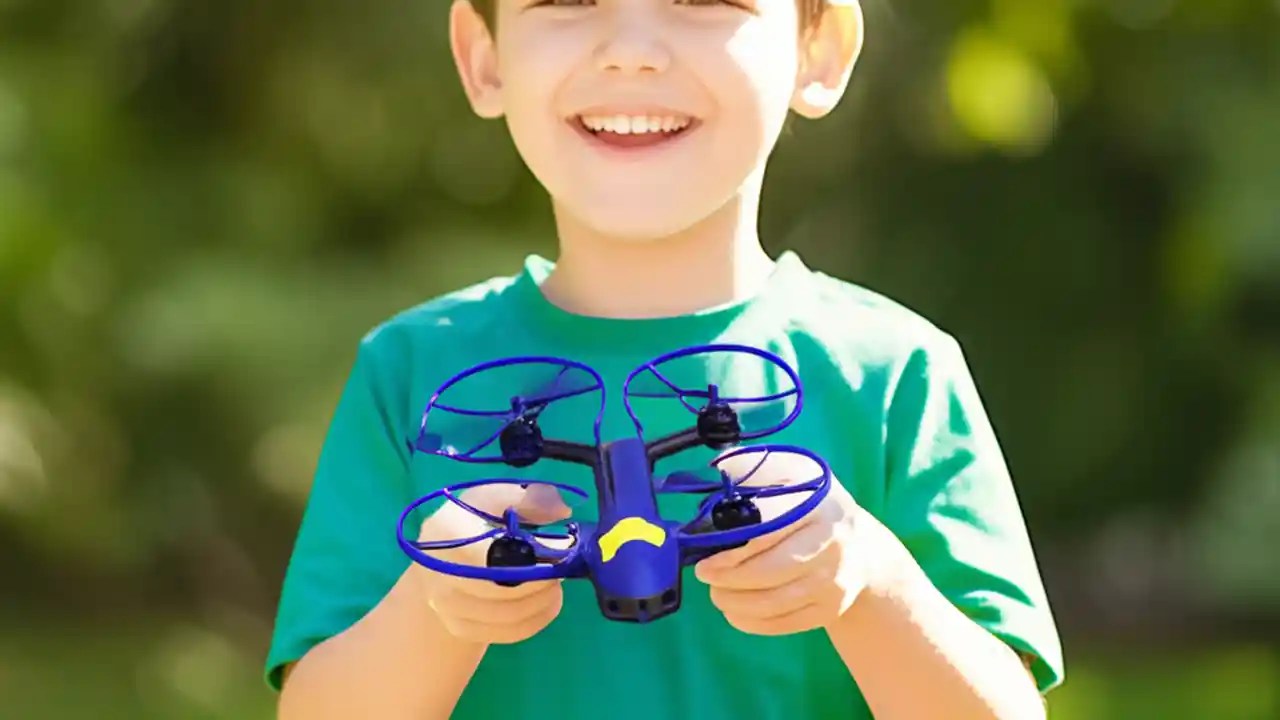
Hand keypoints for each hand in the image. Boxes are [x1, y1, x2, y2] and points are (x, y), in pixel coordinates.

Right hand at [414, 483, 573, 644]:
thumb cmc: (474, 520)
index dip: (532, 555)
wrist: (443, 561)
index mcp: (446, 531)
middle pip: (500, 589)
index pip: (491, 553)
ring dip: (542, 602)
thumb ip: (529, 497)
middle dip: (540, 581)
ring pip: (507, 616)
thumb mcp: (496, 498)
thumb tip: (560, 509)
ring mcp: (446, 606)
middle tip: (562, 569)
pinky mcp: (460, 629)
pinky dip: (536, 620)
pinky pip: (507, 633)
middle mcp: (438, 573)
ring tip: (556, 585)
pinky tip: (548, 604)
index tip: (561, 548)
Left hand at [694, 451, 896, 635]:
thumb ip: (756, 469)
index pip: (771, 533)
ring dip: (736, 603)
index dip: (734, 552)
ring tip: (716, 595)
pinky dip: (753, 622)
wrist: (861, 548)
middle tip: (706, 578)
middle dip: (731, 580)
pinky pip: (786, 624)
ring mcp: (836, 582)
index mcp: (820, 507)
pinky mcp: (832, 609)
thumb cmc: (811, 506)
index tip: (705, 561)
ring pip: (777, 603)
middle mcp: (834, 545)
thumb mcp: (791, 475)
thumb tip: (719, 469)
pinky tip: (734, 612)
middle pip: (774, 572)